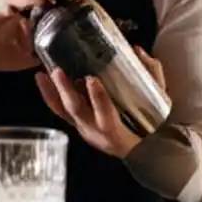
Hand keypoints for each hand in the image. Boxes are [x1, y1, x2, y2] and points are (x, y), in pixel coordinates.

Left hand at [35, 47, 166, 158]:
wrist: (144, 152)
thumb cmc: (151, 125)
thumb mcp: (159, 102)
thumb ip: (151, 75)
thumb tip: (137, 50)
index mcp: (117, 132)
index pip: (106, 117)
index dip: (98, 99)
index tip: (92, 80)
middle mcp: (96, 132)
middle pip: (78, 113)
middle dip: (66, 91)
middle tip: (58, 71)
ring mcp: (84, 129)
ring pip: (63, 112)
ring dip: (51, 92)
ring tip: (42, 73)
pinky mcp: (77, 125)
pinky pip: (60, 111)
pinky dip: (50, 95)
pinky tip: (42, 80)